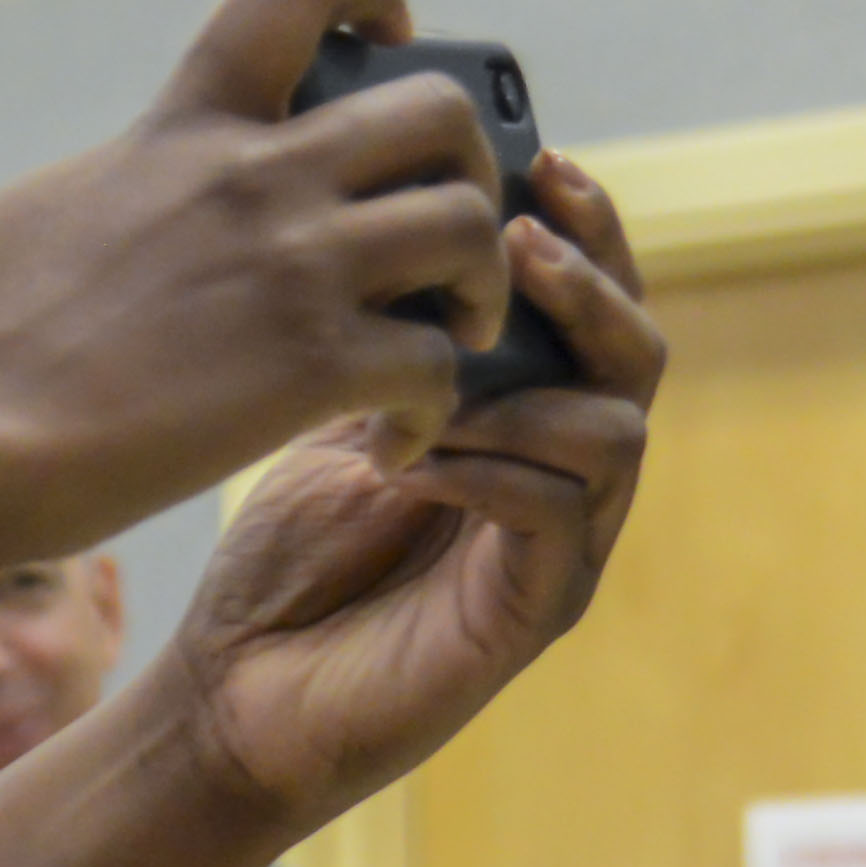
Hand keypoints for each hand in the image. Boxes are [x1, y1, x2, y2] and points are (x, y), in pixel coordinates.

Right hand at [0, 0, 530, 563]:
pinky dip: (435, 408)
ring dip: (482, 286)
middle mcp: (256, 179)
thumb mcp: (45, 209)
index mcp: (186, 127)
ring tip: (454, 338)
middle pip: (437, 112)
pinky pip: (436, 368)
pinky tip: (397, 440)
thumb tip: (155, 165)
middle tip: (450, 229)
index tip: (389, 39)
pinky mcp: (311, 371)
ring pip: (469, 230)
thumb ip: (135, 173)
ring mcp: (292, 272)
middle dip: (472, 165)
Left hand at [138, 148, 663, 842]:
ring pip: (615, 429)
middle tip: (517, 234)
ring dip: (522, 389)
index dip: (584, 236)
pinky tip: (416, 464)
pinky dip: (494, 471)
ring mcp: (560, 550)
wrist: (230, 702)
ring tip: (430, 386)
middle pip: (635, 355)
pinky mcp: (535, 613)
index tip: (544, 164)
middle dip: (588, 284)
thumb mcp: (333, 426)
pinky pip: (563, 512)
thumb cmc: (277, 568)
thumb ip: (392, 347)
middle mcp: (563, 480)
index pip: (591, 312)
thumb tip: (405, 227)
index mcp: (526, 427)